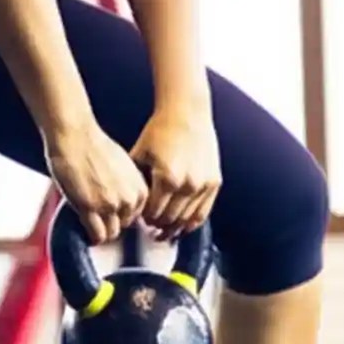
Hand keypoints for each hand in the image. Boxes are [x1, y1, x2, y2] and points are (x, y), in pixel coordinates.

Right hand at [46, 121, 148, 244]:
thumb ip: (127, 187)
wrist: (75, 136)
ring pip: (111, 233)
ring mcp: (109, 206)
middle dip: (111, 222)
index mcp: (139, 189)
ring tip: (91, 222)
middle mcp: (128, 199)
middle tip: (98, 215)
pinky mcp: (90, 209)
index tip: (111, 213)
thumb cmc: (95, 146)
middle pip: (124, 226)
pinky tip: (86, 229)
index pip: (136, 215)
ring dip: (101, 230)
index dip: (122, 214)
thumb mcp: (124, 167)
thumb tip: (122, 203)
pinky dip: (92, 236)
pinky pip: (97, 235)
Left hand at [130, 106, 221, 241]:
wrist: (186, 112)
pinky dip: (192, 223)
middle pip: (169, 219)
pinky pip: (204, 212)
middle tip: (151, 226)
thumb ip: (135, 181)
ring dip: (175, 227)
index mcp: (166, 178)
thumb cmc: (160, 130)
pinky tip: (183, 226)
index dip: (144, 219)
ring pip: (187, 220)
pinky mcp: (214, 182)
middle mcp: (187, 184)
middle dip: (158, 225)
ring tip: (165, 231)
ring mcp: (203, 185)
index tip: (140, 219)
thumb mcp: (140, 154)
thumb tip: (129, 203)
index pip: (152, 212)